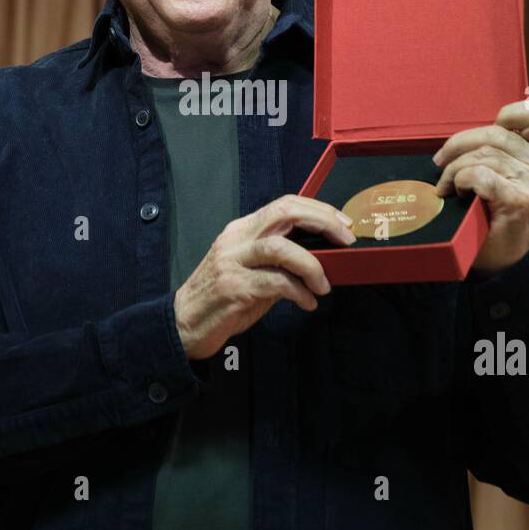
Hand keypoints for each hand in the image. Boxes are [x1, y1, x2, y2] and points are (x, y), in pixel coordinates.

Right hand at [174, 195, 356, 359]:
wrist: (184, 324)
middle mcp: (236, 240)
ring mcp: (232, 263)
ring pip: (280, 248)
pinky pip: (276, 284)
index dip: (318, 210)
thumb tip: (321, 258)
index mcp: (242, 230)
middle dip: (322, 222)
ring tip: (323, 285)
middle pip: (284, 214)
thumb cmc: (221, 298)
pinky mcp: (233, 289)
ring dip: (311, 265)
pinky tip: (307, 303)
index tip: (342, 224)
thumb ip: (280, 261)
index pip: (284, 204)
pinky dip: (299, 293)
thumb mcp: (251, 271)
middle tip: (345, 241)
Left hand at [431, 100, 528, 275]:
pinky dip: (459, 181)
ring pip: (483, 156)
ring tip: (447, 186)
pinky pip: (479, 175)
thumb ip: (499, 149)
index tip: (483, 133)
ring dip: (454, 169)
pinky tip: (456, 194)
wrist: (500, 258)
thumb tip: (463, 133)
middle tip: (441, 163)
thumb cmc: (496, 212)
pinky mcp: (520, 201)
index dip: (507, 114)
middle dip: (459, 145)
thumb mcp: (504, 173)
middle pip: (495, 134)